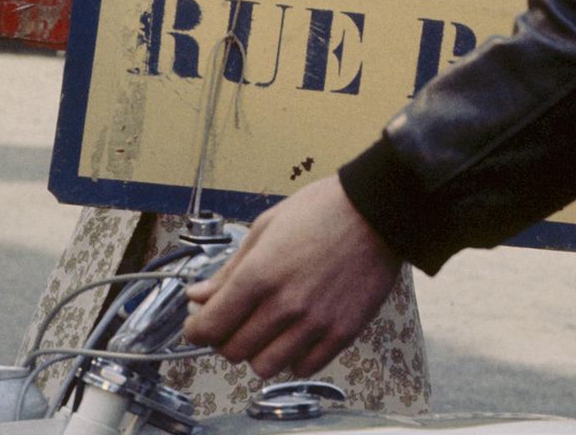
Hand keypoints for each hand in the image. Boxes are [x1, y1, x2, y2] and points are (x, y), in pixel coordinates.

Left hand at [183, 176, 401, 378]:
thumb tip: (198, 295)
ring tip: (268, 329)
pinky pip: (303, 368)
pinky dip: (293, 358)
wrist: (379, 209)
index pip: (210, 327)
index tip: (198, 324)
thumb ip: (231, 267)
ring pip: (265, 367)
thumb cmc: (323, 208)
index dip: (196, 330)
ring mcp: (315, 323)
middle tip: (235, 321)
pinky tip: (296, 335)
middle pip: (234, 351)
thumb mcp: (268, 225)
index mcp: (260, 274)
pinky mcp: (341, 333)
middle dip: (226, 338)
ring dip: (259, 352)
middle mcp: (285, 305)